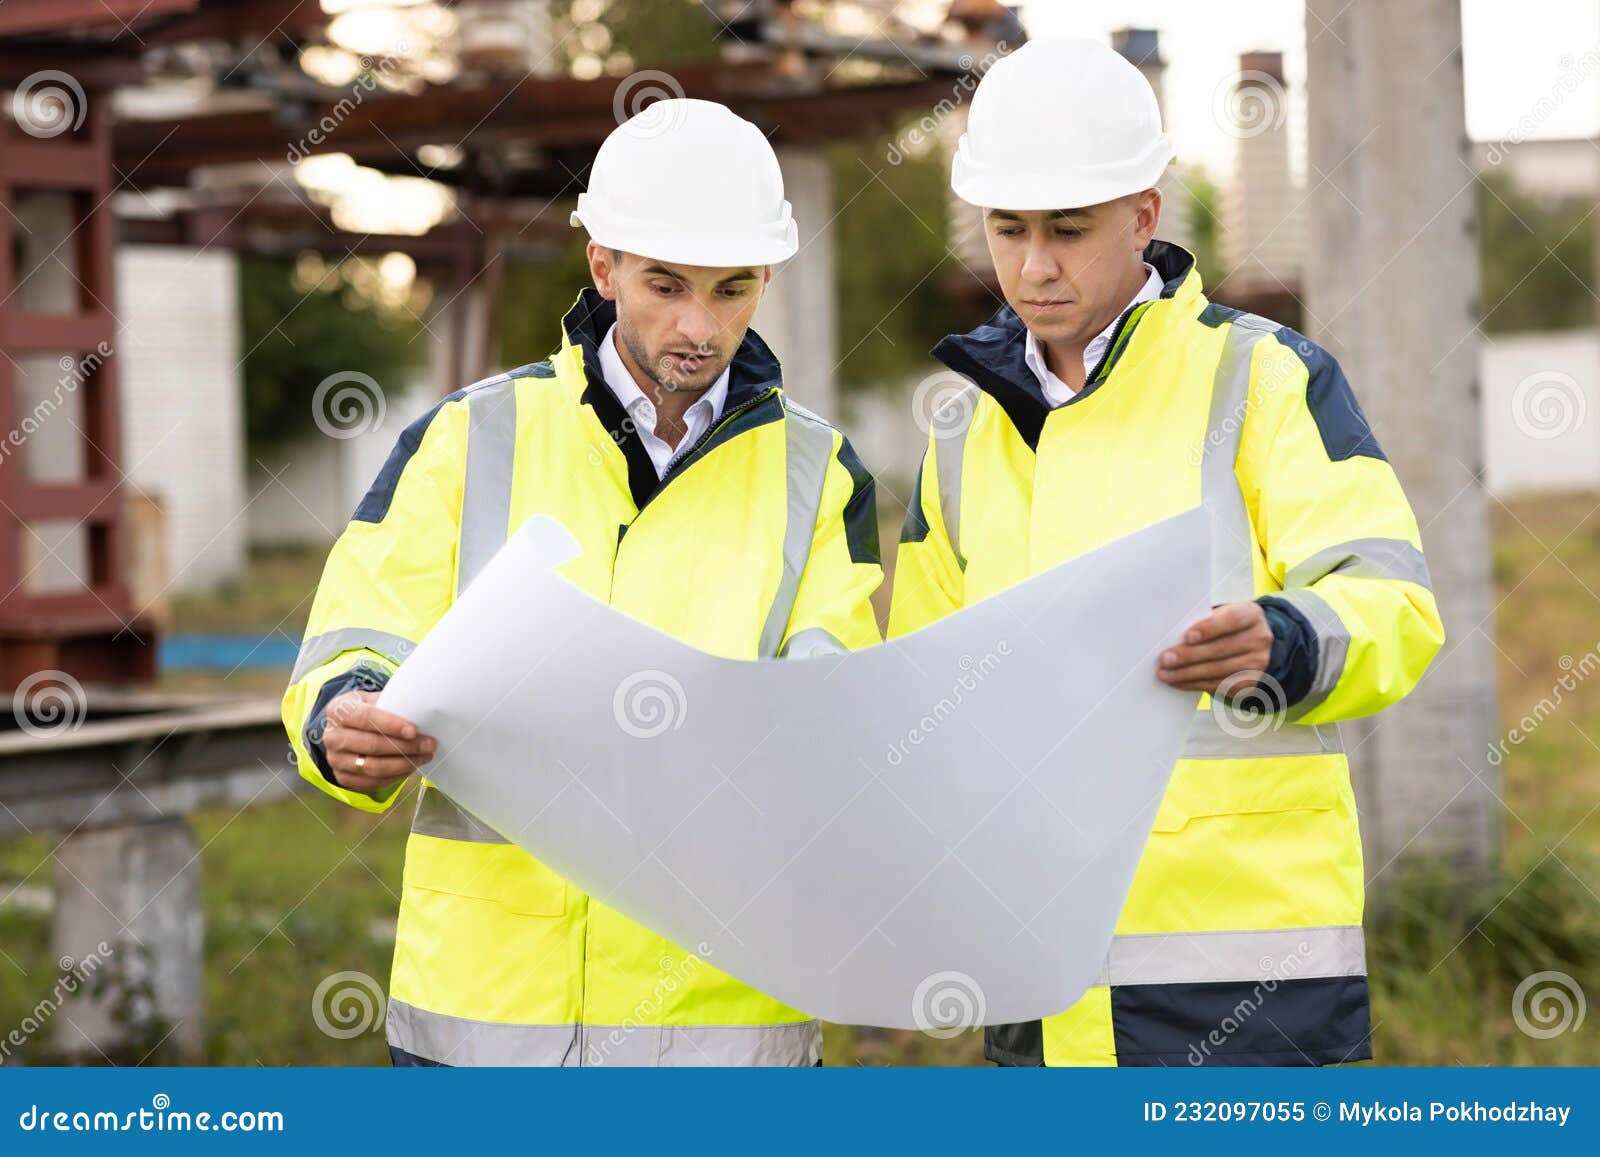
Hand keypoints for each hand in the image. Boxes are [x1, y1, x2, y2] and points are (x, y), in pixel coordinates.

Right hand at [320, 690, 434, 791]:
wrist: (348, 728)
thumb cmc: (368, 710)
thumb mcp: (375, 699)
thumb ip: (393, 704)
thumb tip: (422, 712)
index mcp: (338, 710)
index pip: (365, 717)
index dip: (391, 725)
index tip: (413, 731)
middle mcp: (331, 736)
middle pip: (371, 745)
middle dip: (405, 747)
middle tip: (429, 745)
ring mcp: (335, 759)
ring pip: (373, 767)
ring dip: (404, 764)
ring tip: (424, 756)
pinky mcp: (342, 777)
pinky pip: (372, 782)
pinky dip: (395, 776)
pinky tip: (410, 767)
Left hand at [1156, 602, 1274, 695]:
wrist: (1256, 646)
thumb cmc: (1229, 627)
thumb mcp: (1224, 615)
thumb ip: (1204, 621)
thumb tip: (1173, 636)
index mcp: (1251, 615)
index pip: (1232, 620)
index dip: (1209, 628)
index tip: (1187, 636)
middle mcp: (1259, 638)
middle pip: (1221, 649)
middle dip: (1189, 656)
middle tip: (1166, 659)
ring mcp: (1258, 663)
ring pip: (1218, 670)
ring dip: (1187, 674)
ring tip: (1165, 674)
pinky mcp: (1250, 682)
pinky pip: (1218, 685)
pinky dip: (1194, 684)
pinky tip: (1178, 681)